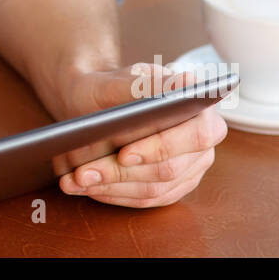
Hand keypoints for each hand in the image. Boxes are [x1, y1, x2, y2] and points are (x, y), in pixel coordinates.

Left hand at [56, 62, 226, 207]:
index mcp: (201, 110)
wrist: (97, 101)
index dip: (161, 148)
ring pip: (154, 189)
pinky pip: (145, 200)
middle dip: (121, 173)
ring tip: (76, 180)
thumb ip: (151, 83)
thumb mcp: (125, 79)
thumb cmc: (112, 87)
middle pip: (169, 169)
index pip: (195, 136)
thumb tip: (186, 84)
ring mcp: (190, 168)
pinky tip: (87, 187)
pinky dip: (112, 194)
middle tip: (84, 172)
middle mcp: (202, 143)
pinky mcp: (173, 188)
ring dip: (111, 186)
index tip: (124, 154)